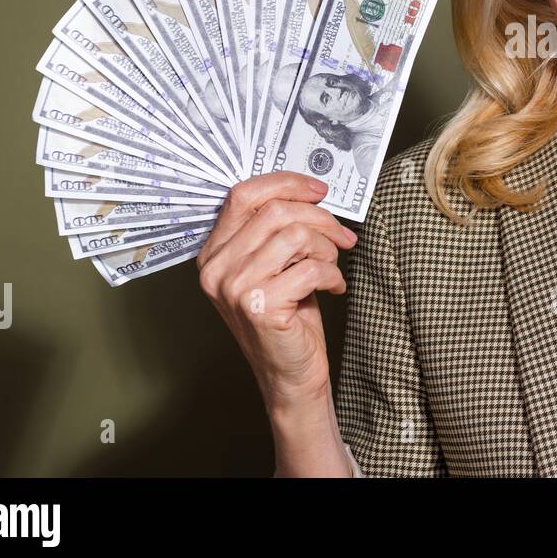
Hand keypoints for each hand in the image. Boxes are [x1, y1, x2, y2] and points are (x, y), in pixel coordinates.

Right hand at [197, 172, 356, 411]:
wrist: (290, 374)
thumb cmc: (287, 315)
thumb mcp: (273, 265)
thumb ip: (275, 230)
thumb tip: (309, 190)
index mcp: (214, 251)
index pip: (242, 194)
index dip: (286, 183)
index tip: (318, 190)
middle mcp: (216, 269)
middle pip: (276, 211)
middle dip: (320, 218)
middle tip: (342, 235)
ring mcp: (234, 288)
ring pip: (296, 236)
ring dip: (327, 248)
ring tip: (331, 266)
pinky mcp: (259, 307)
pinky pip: (310, 268)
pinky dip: (332, 275)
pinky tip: (333, 288)